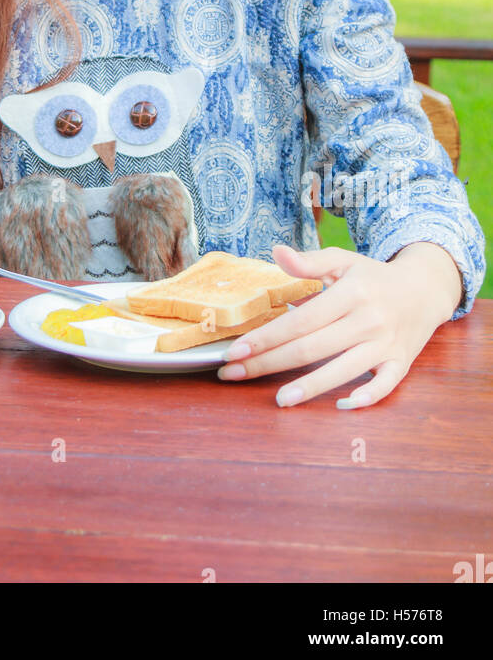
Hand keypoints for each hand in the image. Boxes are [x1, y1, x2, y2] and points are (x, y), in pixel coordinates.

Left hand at [216, 242, 459, 408]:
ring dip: (309, 387)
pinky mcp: (400, 363)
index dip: (267, 336)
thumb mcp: (344, 261)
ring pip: (342, 370)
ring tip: (279, 400)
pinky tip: (341, 407)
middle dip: (269, 363)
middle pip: (312, 348)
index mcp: (350, 294)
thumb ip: (310, 261)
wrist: (424, 290)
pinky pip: (384, 385)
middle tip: (235, 375)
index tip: (237, 349)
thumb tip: (276, 252)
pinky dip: (366, 397)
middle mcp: (368, 320)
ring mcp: (385, 344)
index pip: (301, 320)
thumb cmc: (373, 277)